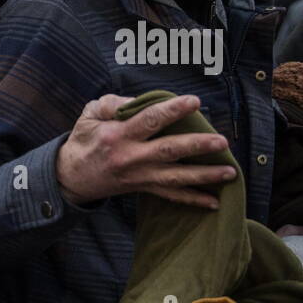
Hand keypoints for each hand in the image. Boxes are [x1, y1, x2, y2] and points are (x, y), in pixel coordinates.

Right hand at [55, 94, 235, 208]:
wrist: (71, 177)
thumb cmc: (84, 141)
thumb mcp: (89, 115)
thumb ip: (113, 104)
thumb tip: (139, 100)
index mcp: (117, 136)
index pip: (149, 120)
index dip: (172, 110)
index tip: (194, 101)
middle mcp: (130, 158)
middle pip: (168, 151)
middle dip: (196, 146)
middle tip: (221, 141)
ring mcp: (139, 176)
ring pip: (175, 177)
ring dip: (204, 176)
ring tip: (230, 172)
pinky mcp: (143, 188)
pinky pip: (170, 196)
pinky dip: (192, 200)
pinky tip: (214, 202)